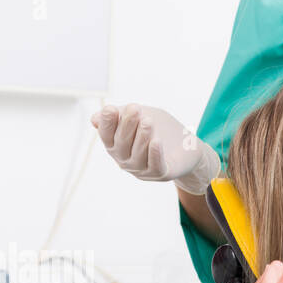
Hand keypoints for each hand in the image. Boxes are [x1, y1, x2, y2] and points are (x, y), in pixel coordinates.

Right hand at [91, 103, 220, 194]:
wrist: (188, 147)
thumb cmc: (160, 129)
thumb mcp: (141, 116)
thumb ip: (121, 116)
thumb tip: (95, 118)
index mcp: (117, 146)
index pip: (106, 136)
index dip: (107, 123)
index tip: (110, 109)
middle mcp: (125, 160)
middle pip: (121, 144)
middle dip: (127, 125)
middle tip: (134, 108)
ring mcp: (141, 169)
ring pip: (137, 155)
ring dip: (141, 137)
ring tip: (147, 121)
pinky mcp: (160, 174)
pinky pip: (154, 165)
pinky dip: (154, 154)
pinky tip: (156, 141)